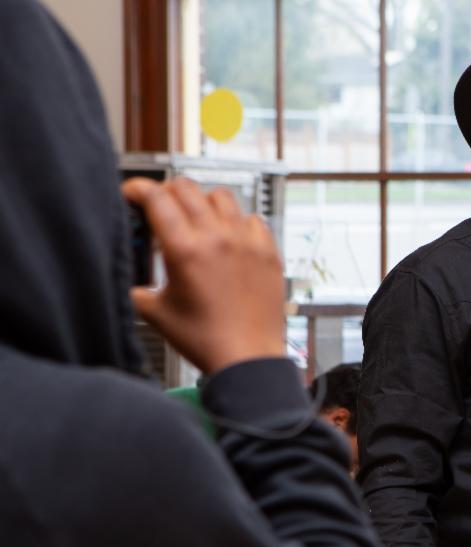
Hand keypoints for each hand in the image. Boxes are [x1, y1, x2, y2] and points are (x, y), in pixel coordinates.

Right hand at [122, 177, 285, 373]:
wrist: (247, 358)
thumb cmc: (206, 340)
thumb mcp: (155, 312)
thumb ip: (135, 285)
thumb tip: (125, 274)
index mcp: (185, 250)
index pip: (156, 196)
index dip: (137, 188)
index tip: (132, 192)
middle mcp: (218, 239)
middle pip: (186, 188)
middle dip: (166, 192)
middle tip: (161, 207)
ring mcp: (247, 243)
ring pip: (220, 196)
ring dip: (201, 201)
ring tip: (195, 219)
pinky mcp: (268, 253)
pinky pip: (252, 218)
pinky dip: (236, 221)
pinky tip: (228, 237)